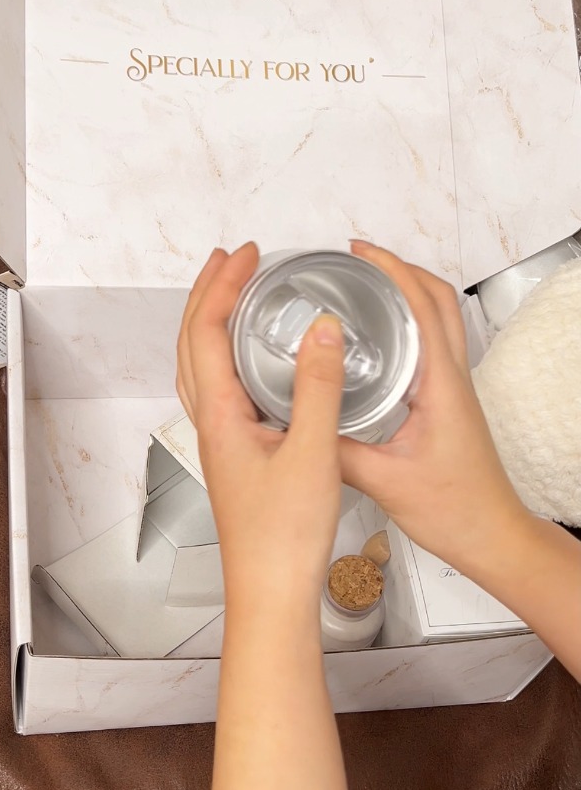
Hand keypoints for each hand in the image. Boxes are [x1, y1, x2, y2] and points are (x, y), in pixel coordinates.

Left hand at [176, 242, 345, 611]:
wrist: (272, 595)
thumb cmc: (283, 539)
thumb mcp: (313, 454)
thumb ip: (317, 388)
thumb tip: (323, 330)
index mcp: (221, 416)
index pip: (208, 332)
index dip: (223, 287)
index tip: (247, 255)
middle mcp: (212, 424)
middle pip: (192, 342)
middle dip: (208, 293)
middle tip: (232, 259)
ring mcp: (221, 440)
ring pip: (200, 366)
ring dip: (212, 322)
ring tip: (233, 296)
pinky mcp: (238, 454)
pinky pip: (220, 388)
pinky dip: (227, 356)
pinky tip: (253, 362)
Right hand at [340, 241, 530, 575]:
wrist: (491, 537)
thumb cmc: (455, 511)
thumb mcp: (385, 482)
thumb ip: (337, 450)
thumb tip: (297, 423)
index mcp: (441, 384)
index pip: (424, 306)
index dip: (393, 270)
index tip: (360, 252)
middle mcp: (453, 378)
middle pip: (439, 299)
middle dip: (401, 269)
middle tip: (360, 259)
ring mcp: (454, 388)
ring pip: (440, 319)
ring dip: (409, 292)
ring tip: (365, 287)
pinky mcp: (448, 401)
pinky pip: (433, 345)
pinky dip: (409, 324)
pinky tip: (377, 339)